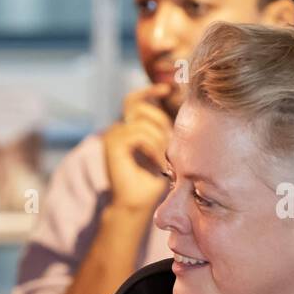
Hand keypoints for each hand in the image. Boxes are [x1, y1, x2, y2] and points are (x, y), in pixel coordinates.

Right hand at [102, 83, 173, 214]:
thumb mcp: (163, 150)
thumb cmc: (152, 182)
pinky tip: (157, 164)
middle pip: (141, 105)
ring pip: (144, 122)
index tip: (168, 88)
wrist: (135, 205)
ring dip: (159, 140)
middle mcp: (116, 129)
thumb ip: (164, 130)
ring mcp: (112, 136)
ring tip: (163, 162)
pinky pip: (140, 134)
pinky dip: (153, 148)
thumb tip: (180, 108)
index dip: (150, 90)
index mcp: (127, 128)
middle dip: (161, 123)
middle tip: (170, 147)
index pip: (135, 99)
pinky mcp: (113, 145)